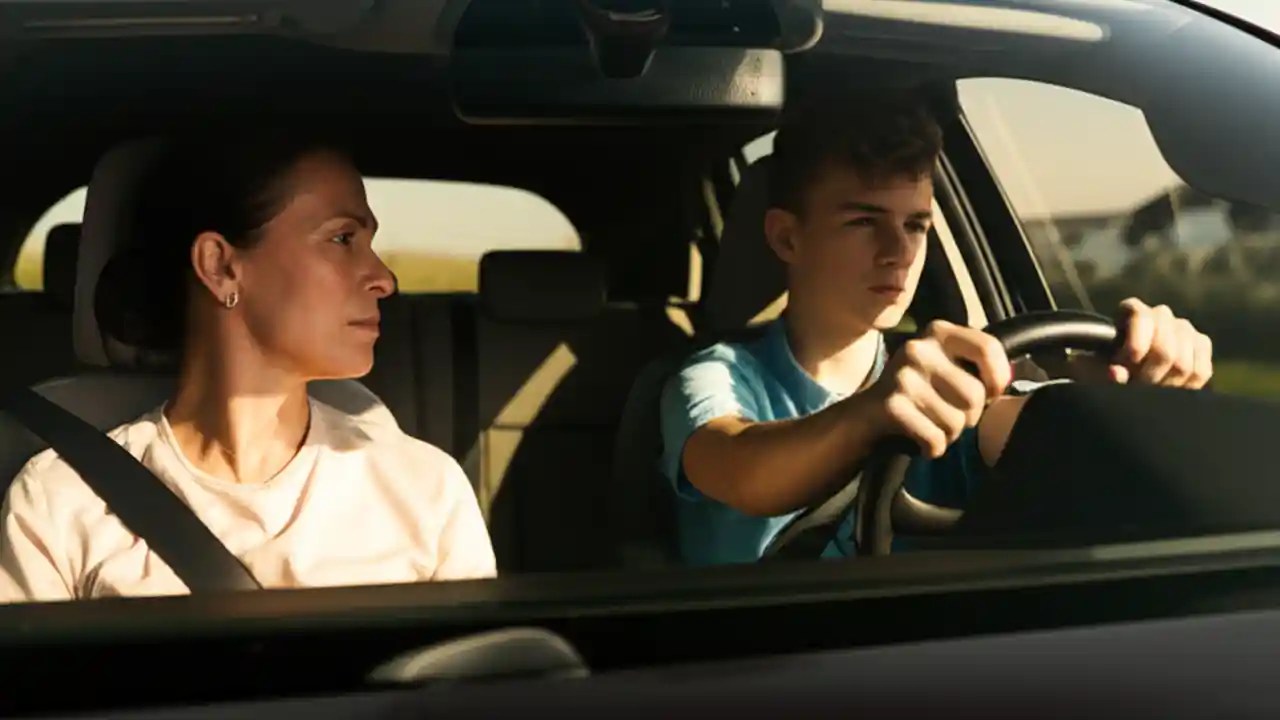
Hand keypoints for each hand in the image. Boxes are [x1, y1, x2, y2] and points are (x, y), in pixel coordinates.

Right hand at [864, 320, 1012, 458]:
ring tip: (931, 424)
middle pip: (974, 394)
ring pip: (956, 422)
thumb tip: (1009, 380)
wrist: (866, 416)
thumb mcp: (947, 364)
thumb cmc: (919, 391)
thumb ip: (977, 364)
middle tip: (949, 413)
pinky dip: (932, 447)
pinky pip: (935, 440)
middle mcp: (918, 349)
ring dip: (949, 433)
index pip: (987, 348)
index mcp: (938, 332)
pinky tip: (918, 438)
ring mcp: (902, 378)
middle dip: (969, 415)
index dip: (997, 378)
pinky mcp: (892, 407)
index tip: (990, 393)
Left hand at [1111, 298, 1212, 388]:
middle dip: (1149, 376)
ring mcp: (1185, 328)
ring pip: (1183, 365)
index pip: (1141, 318)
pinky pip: (1201, 372)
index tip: (1123, 367)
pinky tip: (1168, 388)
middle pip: (1165, 350)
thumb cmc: (1106, 366)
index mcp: (1133, 310)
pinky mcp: (1202, 345)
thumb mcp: (1096, 368)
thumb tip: (1116, 374)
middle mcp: (1161, 314)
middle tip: (1138, 386)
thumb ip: (1101, 370)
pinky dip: (1184, 387)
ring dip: (1165, 385)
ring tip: (1151, 389)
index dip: (1135, 347)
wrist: (1126, 372)